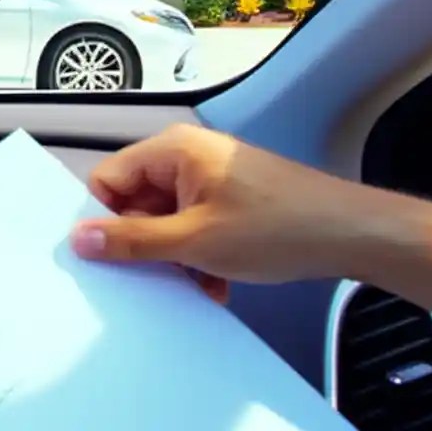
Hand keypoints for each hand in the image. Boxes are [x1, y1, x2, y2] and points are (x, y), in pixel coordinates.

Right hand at [69, 124, 388, 302]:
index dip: (105, 218)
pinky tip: (216, 281)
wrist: (351, 233)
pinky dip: (198, 255)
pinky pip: (193, 226)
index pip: (108, 178)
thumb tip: (81, 238)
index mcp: (173, 150)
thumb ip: (132, 240)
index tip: (109, 254)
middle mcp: (189, 157)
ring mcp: (211, 178)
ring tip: (199, 280)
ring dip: (175, 256)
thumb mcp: (193, 241)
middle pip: (136, 201)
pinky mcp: (231, 199)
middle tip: (160, 274)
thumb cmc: (280, 225)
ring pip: (165, 220)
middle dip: (146, 244)